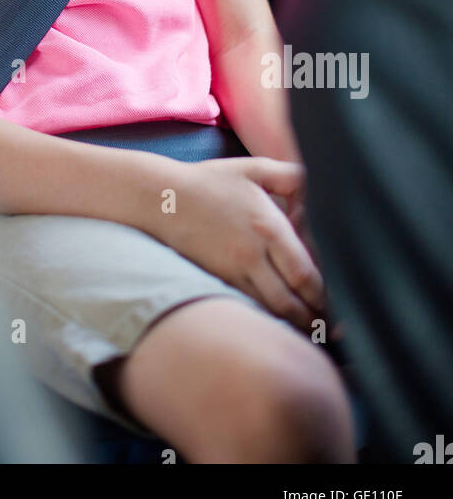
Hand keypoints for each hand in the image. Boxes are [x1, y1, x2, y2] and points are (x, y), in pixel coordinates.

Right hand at [147, 155, 331, 333]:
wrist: (161, 198)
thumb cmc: (208, 181)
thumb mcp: (253, 169)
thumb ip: (290, 176)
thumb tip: (317, 182)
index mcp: (268, 226)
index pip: (305, 272)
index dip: (325, 294)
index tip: (336, 302)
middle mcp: (252, 252)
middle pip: (292, 297)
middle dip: (315, 315)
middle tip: (333, 327)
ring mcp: (233, 269)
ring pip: (271, 307)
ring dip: (294, 322)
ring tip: (312, 330)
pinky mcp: (217, 278)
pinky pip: (248, 304)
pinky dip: (267, 317)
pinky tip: (279, 321)